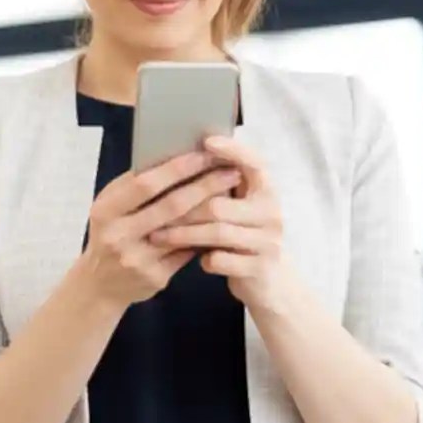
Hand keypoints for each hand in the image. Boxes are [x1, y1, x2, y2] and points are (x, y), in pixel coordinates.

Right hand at [75, 150, 242, 307]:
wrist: (99, 284)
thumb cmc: (110, 234)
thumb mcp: (110, 208)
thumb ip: (134, 187)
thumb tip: (173, 157)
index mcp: (106, 210)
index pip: (145, 184)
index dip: (176, 169)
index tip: (203, 155)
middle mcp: (119, 235)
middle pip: (171, 206)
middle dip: (205, 186)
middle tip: (230, 171)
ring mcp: (138, 258)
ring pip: (184, 230)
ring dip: (211, 209)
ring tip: (232, 192)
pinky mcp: (156, 277)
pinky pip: (187, 252)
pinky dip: (205, 233)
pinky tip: (221, 220)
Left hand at [148, 135, 293, 312]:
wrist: (271, 282)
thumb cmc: (242, 235)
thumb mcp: (238, 208)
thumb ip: (219, 188)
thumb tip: (179, 158)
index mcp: (266, 191)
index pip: (254, 163)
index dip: (232, 151)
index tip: (207, 141)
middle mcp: (271, 213)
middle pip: (219, 204)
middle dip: (181, 208)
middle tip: (151, 209)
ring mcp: (268, 242)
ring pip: (217, 233)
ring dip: (183, 234)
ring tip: (156, 235)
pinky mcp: (260, 268)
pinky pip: (222, 260)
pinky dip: (205, 260)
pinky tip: (195, 260)